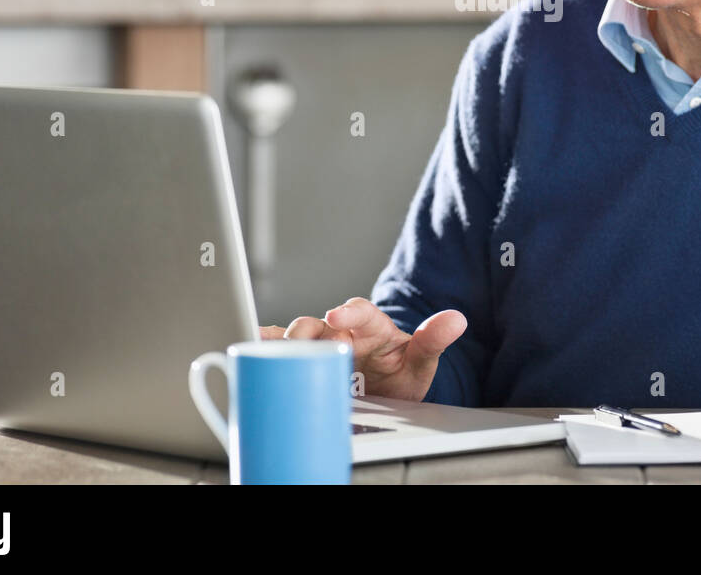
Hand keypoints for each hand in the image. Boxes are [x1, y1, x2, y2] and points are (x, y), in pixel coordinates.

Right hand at [260, 297, 466, 401]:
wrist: (387, 389)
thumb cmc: (401, 372)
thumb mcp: (422, 361)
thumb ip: (434, 340)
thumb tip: (457, 319)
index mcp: (370, 327)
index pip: (360, 311)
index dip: (348, 311)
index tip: (338, 315)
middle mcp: (340, 332)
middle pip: (317, 324)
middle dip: (305, 331)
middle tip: (296, 342)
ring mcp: (319, 346)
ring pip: (293, 337)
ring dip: (279, 342)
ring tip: (262, 347)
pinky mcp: (303, 361)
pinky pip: (278, 349)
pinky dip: (260, 345)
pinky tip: (243, 348)